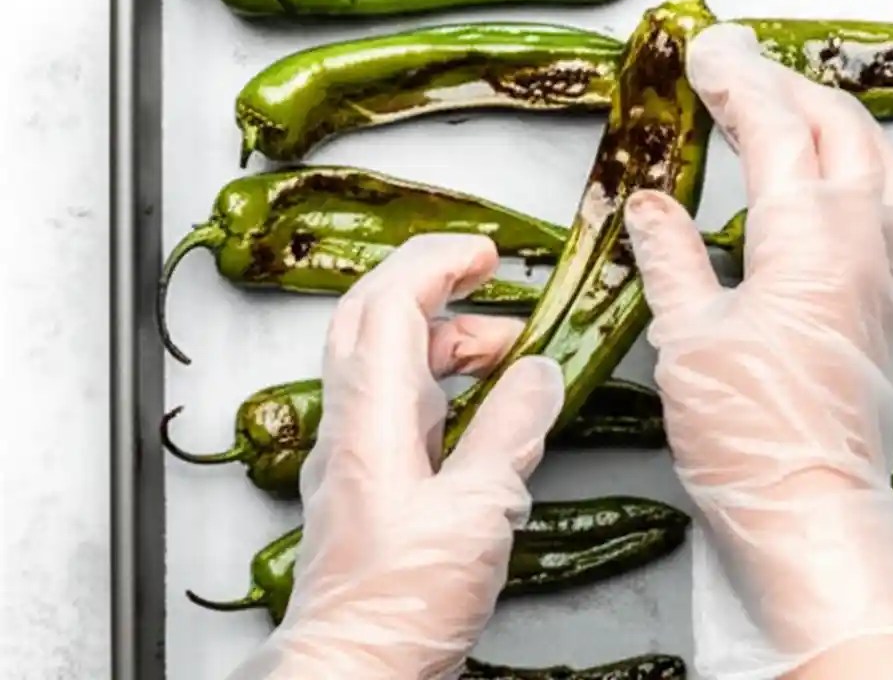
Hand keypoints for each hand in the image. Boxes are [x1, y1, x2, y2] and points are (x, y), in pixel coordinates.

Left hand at [229, 235, 563, 679]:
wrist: (356, 666)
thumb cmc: (401, 602)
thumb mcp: (478, 509)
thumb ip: (510, 432)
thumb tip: (538, 374)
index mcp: (370, 417)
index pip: (388, 303)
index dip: (436, 263)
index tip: (485, 253)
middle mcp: (353, 425)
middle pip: (372, 319)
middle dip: (431, 283)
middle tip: (485, 275)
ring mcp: (356, 453)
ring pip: (389, 362)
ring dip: (444, 339)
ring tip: (506, 349)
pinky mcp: (371, 482)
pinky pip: (400, 404)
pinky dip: (443, 384)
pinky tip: (483, 407)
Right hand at [623, 24, 892, 678]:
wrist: (814, 508)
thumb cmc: (750, 435)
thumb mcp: (689, 337)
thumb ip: (672, 256)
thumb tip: (649, 204)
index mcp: (808, 236)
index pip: (776, 128)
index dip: (737, 81)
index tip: (705, 53)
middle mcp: (863, 240)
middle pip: (840, 127)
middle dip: (788, 85)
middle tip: (739, 71)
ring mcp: (889, 271)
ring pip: (884, 161)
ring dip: (840, 121)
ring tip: (797, 108)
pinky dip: (873, 173)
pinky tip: (850, 186)